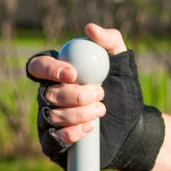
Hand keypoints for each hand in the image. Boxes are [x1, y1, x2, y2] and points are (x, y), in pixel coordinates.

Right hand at [26, 22, 164, 170]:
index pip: (38, 66)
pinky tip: (88, 128)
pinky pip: (50, 140)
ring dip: (77, 113)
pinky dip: (69, 134)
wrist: (133, 126)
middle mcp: (49, 95)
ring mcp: (49, 119)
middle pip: (46, 93)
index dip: (49, 69)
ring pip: (50, 115)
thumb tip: (90, 28)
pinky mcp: (54, 142)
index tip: (74, 74)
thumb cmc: (124, 91)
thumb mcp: (122, 62)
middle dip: (75, 95)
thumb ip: (110, 40)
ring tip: (101, 110)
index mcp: (58, 72)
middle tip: (100, 94)